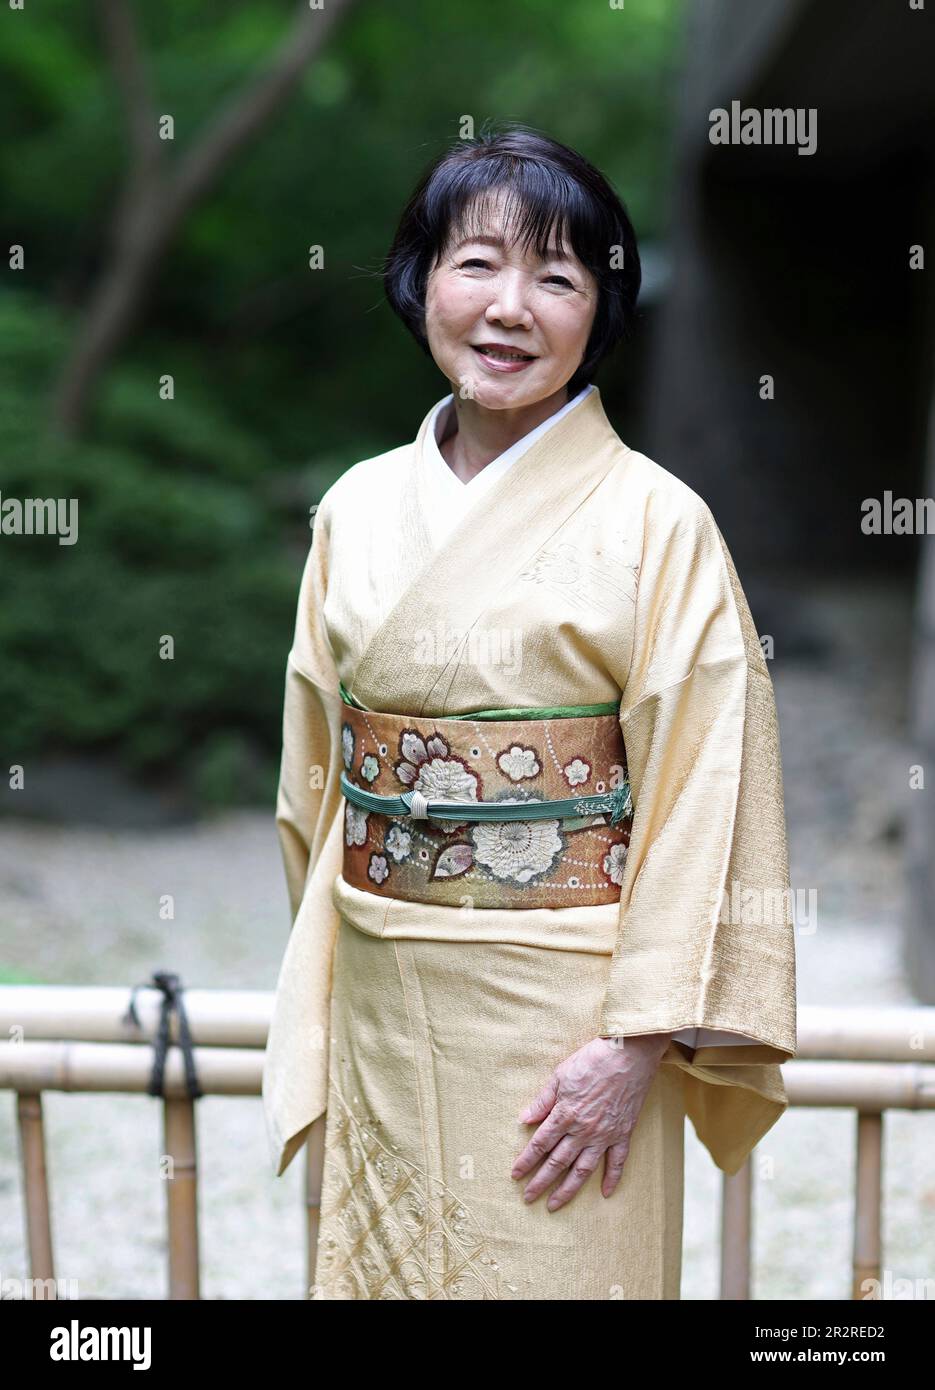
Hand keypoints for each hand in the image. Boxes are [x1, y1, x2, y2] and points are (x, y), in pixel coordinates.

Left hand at [511, 1033, 670, 1211]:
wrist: (629, 1054)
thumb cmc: (592, 1059)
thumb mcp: (560, 1075)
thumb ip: (542, 1100)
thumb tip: (524, 1120)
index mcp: (565, 1114)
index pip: (540, 1144)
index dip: (526, 1161)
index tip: (515, 1175)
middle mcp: (583, 1130)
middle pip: (557, 1162)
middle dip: (540, 1182)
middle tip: (528, 1198)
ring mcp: (604, 1135)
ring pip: (583, 1170)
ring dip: (568, 1189)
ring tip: (555, 1205)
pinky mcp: (623, 1133)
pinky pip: (618, 1161)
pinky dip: (612, 1178)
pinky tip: (606, 1193)